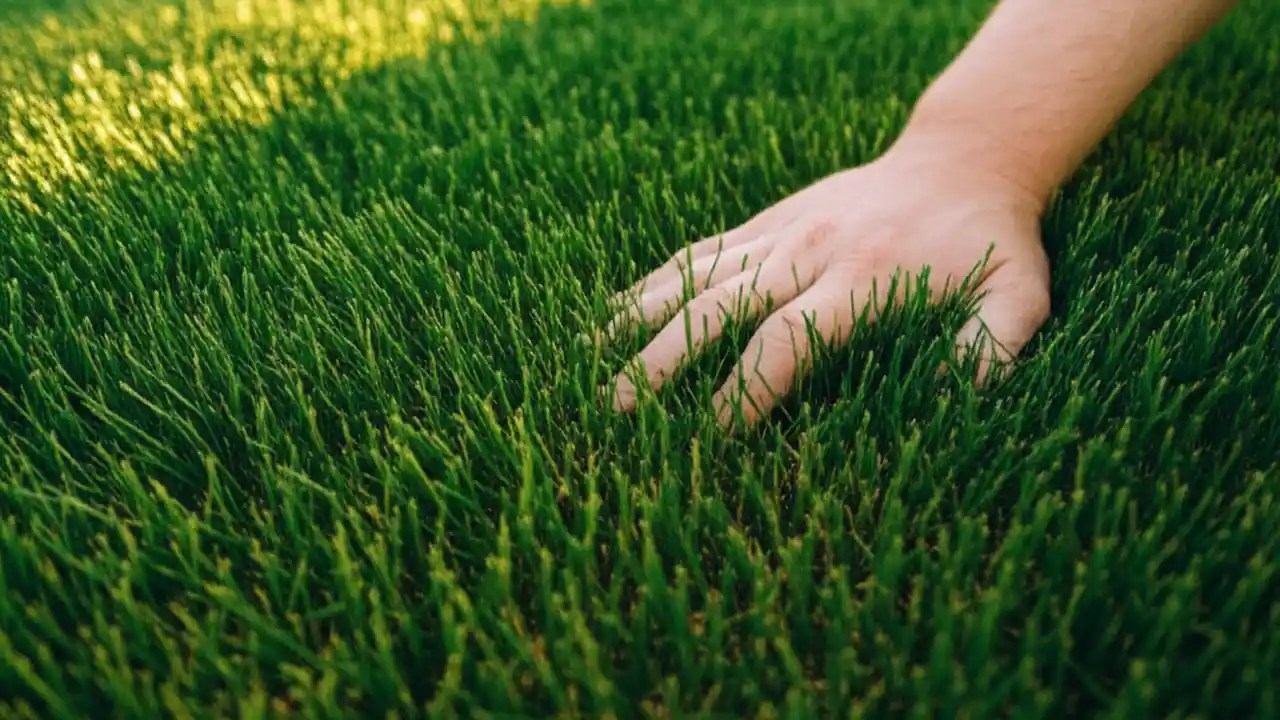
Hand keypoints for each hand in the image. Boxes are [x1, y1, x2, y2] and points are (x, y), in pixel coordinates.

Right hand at [599, 140, 1052, 429]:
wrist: (963, 158)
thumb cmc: (992, 241)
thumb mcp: (1020, 295)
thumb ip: (994, 349)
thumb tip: (958, 407)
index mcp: (863, 278)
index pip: (786, 340)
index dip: (746, 392)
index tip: (714, 440)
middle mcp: (809, 252)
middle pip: (718, 306)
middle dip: (664, 359)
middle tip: (619, 410)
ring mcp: (782, 232)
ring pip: (696, 273)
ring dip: (640, 317)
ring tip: (590, 362)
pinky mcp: (769, 221)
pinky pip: (702, 249)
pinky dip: (655, 279)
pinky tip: (616, 309)